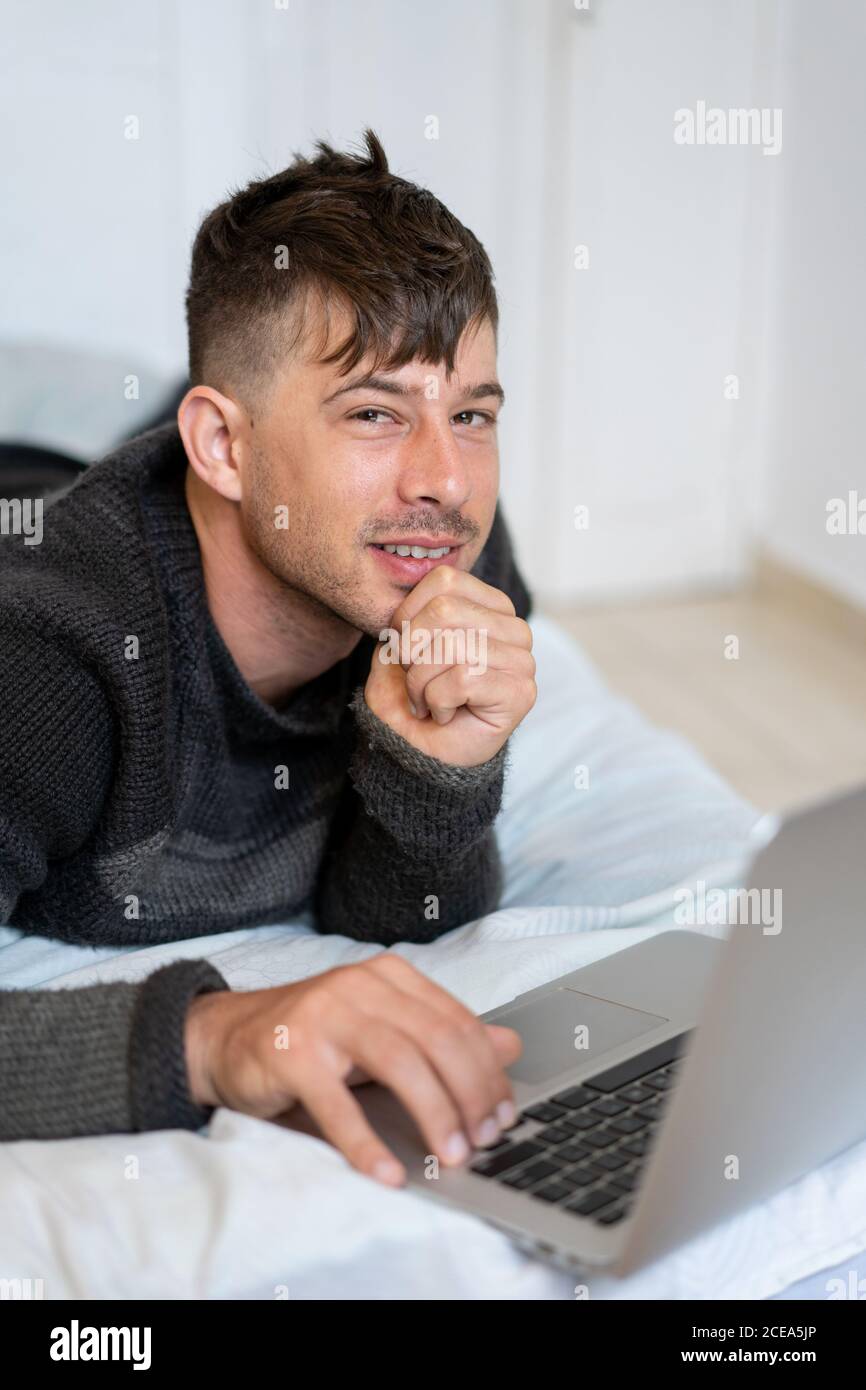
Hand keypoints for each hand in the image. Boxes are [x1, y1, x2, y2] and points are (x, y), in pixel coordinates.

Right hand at [185, 953, 522, 1185]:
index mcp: (389, 977)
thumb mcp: (383, 1030)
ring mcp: (323, 1014)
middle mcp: (360, 986)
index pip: (457, 1021)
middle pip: (437, 1039)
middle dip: (470, 1094)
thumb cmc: (313, 1038)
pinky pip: (338, 1104)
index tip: (504, 1115)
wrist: (225, 1038)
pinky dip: (367, 1143)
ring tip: (451, 1155)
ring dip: (433, 1115)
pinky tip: (388, 1172)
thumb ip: (444, 1035)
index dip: (488, 1071)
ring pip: (399, 1062)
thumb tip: (510, 1045)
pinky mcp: (291, 1052)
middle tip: (485, 1140)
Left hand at [364, 566, 535, 766]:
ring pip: (452, 645)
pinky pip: (462, 678)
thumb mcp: (393, 651)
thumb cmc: (412, 700)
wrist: (421, 755)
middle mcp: (514, 628)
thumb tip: (406, 604)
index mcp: (489, 606)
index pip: (443, 580)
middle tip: (417, 683)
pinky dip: (437, 701)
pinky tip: (444, 714)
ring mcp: (522, 660)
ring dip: (422, 682)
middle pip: (444, 611)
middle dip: (412, 652)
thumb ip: (403, 618)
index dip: (407, 615)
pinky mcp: (521, 692)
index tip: (405, 652)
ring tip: (428, 702)